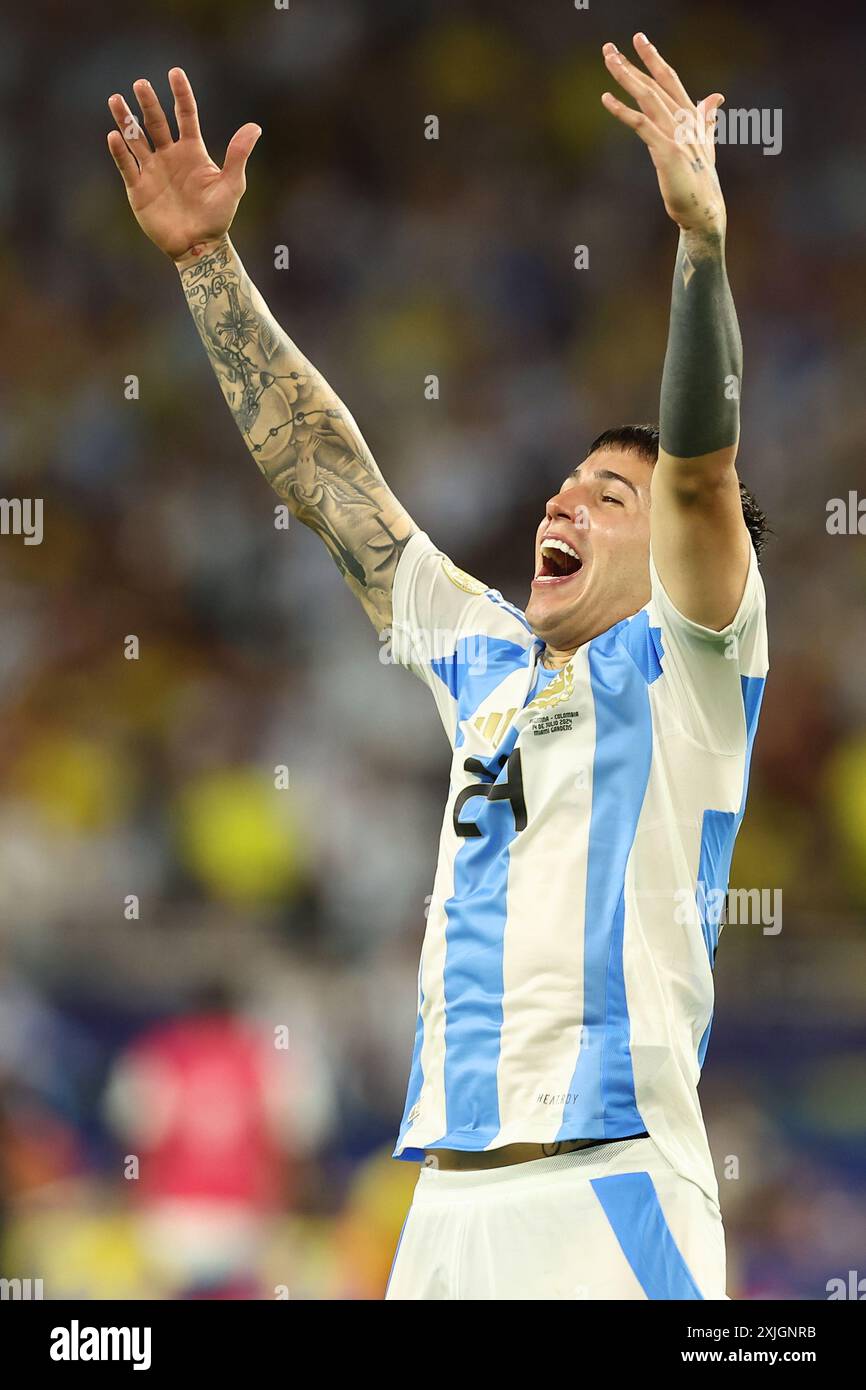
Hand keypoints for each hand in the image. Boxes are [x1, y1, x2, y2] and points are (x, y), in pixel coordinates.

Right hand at [106, 68, 260, 262]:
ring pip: (136, 139)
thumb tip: (255, 126)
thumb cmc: (217, 217)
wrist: (199, 246)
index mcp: (192, 151)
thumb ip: (238, 155)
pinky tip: (114, 136)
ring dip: (126, 120)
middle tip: (140, 84)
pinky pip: (126, 166)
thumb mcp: (232, 185)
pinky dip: (119, 152)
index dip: (180, 94)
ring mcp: (153, 170)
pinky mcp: (138, 188)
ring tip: (115, 99)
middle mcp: (170, 155)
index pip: (185, 115)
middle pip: (156, 122)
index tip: (175, 73)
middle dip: (148, 103)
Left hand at [600, 34, 725, 237]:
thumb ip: (707, 119)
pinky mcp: (667, 151)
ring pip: (648, 98)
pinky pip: (642, 125)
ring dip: (626, 77)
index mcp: (691, 117)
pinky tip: (606, 99)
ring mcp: (677, 135)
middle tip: (608, 47)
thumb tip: (716, 97)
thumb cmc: (700, 182)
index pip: (670, 79)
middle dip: (631, 64)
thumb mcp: (705, 145)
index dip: (654, 58)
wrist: (704, 210)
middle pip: (654, 84)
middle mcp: (684, 120)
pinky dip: (623, 111)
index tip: (638, 39)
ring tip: (608, 62)